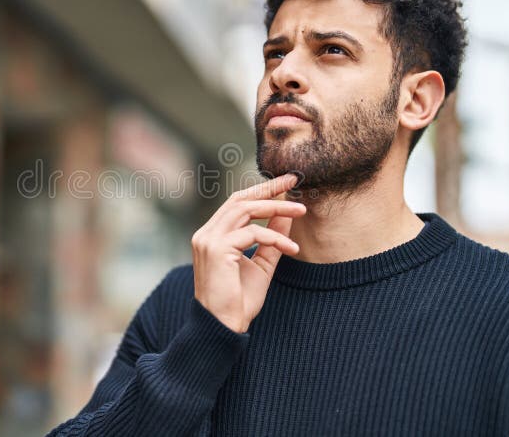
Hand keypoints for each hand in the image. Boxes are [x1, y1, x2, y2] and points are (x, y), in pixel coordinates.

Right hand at [191, 174, 305, 332]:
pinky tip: (292, 250)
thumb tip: (287, 214)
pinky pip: (252, 233)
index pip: (237, 203)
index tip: (286, 182)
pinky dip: (275, 238)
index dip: (261, 190)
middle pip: (240, 199)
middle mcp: (206, 233)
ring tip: (301, 210)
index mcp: (213, 235)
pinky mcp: (217, 250)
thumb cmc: (239, 300)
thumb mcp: (261, 264)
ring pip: (245, 210)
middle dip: (269, 188)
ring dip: (276, 208)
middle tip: (295, 181)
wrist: (223, 327)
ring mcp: (208, 240)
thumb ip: (272, 239)